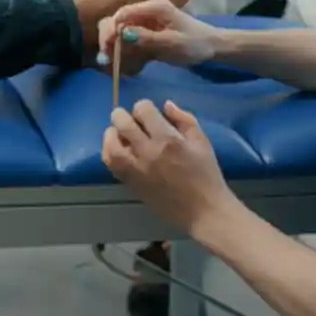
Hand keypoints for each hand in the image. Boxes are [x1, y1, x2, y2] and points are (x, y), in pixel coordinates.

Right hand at [97, 0, 219, 75]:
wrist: (211, 47)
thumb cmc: (195, 44)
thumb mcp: (172, 43)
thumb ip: (146, 37)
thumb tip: (121, 33)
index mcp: (154, 7)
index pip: (123, 13)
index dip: (111, 29)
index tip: (107, 48)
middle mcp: (147, 10)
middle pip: (118, 19)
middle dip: (109, 38)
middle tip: (106, 59)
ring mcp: (146, 20)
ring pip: (121, 30)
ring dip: (115, 46)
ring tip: (115, 64)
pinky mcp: (147, 31)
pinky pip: (129, 38)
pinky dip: (125, 50)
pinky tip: (129, 65)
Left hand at [103, 99, 235, 233]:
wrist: (203, 210)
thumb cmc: (206, 174)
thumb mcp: (202, 141)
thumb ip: (184, 119)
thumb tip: (165, 105)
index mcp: (168, 139)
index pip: (143, 110)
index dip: (144, 107)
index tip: (149, 113)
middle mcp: (147, 151)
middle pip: (122, 123)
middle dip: (123, 115)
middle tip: (131, 120)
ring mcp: (136, 168)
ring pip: (111, 144)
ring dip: (113, 134)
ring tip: (121, 135)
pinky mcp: (130, 182)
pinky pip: (110, 163)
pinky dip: (110, 152)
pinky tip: (120, 151)